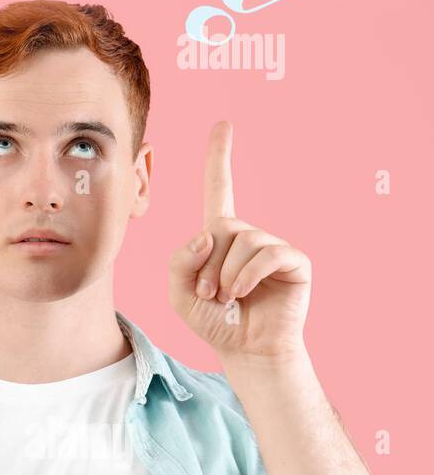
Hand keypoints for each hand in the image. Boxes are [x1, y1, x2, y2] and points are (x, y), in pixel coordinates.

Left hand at [168, 121, 311, 362]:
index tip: (224, 124)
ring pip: (241, 240)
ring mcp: (272, 245)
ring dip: (226, 275)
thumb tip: (208, 233)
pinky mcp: (294, 260)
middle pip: (220, 225)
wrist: (246, 350)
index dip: (219, 157)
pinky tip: (245, 294)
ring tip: (227, 297)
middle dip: (207, 263)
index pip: (218, 188)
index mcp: (219, 236)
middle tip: (209, 293)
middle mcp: (247, 234)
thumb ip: (179, 261)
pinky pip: (266, 254)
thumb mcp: (179, 291)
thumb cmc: (213, 320)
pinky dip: (248, 276)